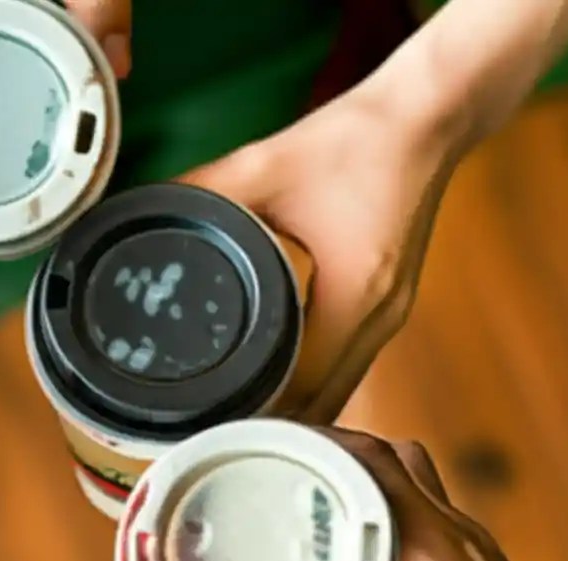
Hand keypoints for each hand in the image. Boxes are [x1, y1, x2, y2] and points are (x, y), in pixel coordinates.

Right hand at [175, 430, 567, 560]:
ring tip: (329, 498)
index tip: (278, 436)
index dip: (317, 435)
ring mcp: (470, 545)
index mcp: (420, 541)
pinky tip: (376, 547)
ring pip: (419, 477)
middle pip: (390, 453)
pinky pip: (435, 511)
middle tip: (295, 464)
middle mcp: (449, 530)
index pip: (366, 454)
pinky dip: (398, 511)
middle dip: (337, 448)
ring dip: (373, 476)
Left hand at [177, 86, 457, 423]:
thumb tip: (143, 209)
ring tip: (236, 419)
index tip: (208, 429)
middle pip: (324, 406)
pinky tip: (278, 381)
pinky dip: (315, 381)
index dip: (255, 416)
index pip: (303, 391)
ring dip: (296, 411)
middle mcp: (381, 317)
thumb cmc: (356, 140)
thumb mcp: (265, 163)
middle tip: (210, 435)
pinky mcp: (390, 304)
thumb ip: (202, 190)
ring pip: (341, 391)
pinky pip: (350, 364)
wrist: (424, 118)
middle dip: (270, 426)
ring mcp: (392, 315)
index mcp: (355, 294)